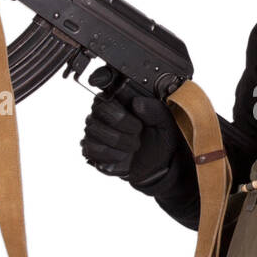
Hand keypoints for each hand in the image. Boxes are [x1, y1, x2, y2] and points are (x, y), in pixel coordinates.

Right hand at [80, 66, 182, 190]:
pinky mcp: (92, 148)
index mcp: (120, 99)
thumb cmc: (158, 138)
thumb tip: (138, 102)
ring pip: (94, 130)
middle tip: (138, 131)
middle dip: (122, 123)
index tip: (138, 121)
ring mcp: (95, 130)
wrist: (158, 164)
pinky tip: (122, 156)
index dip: (123, 107)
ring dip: (119, 141)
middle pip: (100, 109)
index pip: (109, 92)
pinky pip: (92, 148)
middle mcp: (103, 112)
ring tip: (133, 146)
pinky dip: (110, 154)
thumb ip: (155, 109)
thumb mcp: (165, 122)